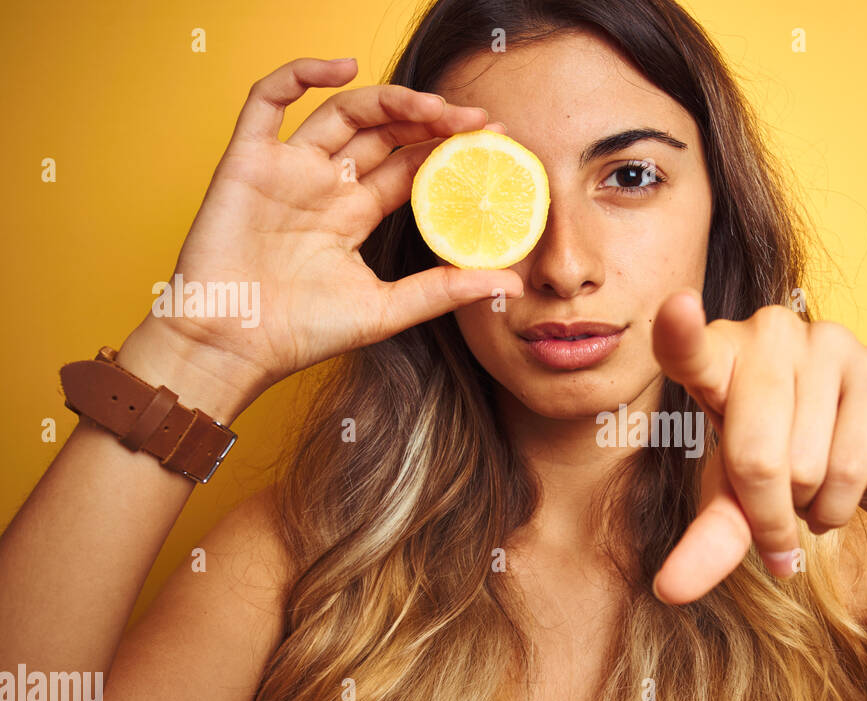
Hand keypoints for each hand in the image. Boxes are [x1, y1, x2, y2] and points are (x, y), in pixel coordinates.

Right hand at [132, 57, 523, 417]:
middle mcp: (324, 186)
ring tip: (432, 104)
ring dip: (388, 100)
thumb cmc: (301, 334)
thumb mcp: (387, 311)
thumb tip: (513, 285)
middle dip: (430, 121)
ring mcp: (286, 170)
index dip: (448, 150)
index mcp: (354, 215)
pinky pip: (266, 101)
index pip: (409, 167)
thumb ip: (445, 291)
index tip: (493, 140)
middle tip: (475, 120)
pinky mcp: (247, 162)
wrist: (232, 345)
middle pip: (384, 134)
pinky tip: (343, 68)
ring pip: (341, 113)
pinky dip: (299, 74)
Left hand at [650, 290, 866, 603]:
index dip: (679, 332)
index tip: (675, 308)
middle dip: (766, 515)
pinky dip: (837, 505)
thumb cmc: (778, 459)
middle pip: (756, 458)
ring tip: (807, 488)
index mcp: (714, 354)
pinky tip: (835, 490)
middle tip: (774, 524)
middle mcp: (766, 333)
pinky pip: (849, 469)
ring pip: (806, 468)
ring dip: (806, 506)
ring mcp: (825, 343)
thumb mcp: (733, 499)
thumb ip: (704, 539)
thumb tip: (670, 592)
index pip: (687, 347)